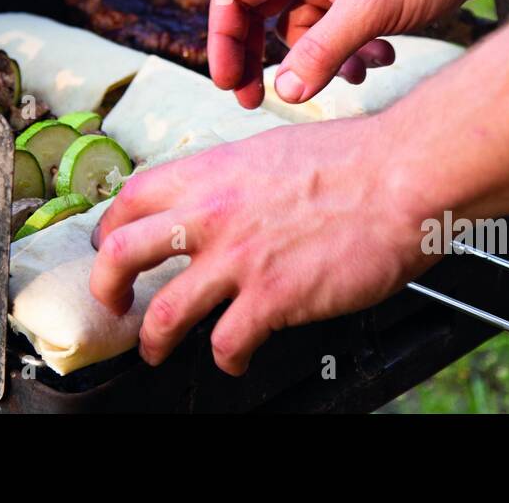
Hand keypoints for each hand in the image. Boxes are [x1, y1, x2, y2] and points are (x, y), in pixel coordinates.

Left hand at [88, 118, 436, 374]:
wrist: (402, 177)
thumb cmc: (355, 159)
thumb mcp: (272, 150)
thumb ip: (236, 179)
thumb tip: (221, 197)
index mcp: (212, 172)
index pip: (133, 196)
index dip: (113, 227)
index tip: (114, 245)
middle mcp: (212, 214)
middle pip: (122, 252)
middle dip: (106, 285)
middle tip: (113, 301)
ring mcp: (238, 259)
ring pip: (163, 313)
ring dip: (152, 340)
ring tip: (155, 350)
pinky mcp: (271, 299)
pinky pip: (225, 344)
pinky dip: (226, 359)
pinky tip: (236, 358)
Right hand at [208, 0, 506, 108]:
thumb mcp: (368, 10)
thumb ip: (320, 53)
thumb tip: (281, 92)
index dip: (224, 42)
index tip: (230, 84)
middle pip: (259, 16)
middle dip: (263, 59)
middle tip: (260, 102)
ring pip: (302, 30)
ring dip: (321, 59)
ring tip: (357, 73)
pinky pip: (336, 31)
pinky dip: (350, 51)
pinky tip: (382, 56)